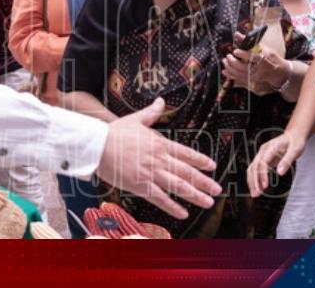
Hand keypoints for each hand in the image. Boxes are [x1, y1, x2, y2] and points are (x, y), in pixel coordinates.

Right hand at [96, 98, 221, 219]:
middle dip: (205, 182)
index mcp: (160, 144)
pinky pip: (160, 198)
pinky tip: (183, 214)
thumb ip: (152, 112)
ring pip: (178, 187)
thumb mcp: (136, 119)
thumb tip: (160, 100)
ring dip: (195, 195)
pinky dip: (172, 207)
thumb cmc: (115, 132)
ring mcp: (151, 173)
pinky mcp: (140, 185)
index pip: (186, 153)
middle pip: (187, 172)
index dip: (201, 160)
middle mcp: (159, 159)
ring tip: (208, 202)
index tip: (212, 166)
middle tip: (218, 189)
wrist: (97, 145)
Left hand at [222, 33, 288, 95]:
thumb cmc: (271, 58)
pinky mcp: (251, 80)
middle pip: (244, 67)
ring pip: (240, 74)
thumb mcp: (264, 48)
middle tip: (228, 56)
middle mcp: (260, 68)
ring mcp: (255, 76)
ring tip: (225, 61)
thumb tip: (237, 34)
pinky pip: (239, 79)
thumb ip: (249, 41)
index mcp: (265, 58)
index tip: (235, 51)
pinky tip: (225, 71)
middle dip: (233, 62)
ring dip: (230, 68)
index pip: (253, 56)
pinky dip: (231, 75)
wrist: (279, 73)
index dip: (243, 54)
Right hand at [246, 128, 306, 196]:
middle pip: (254, 167)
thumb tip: (280, 172)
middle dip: (254, 181)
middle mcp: (263, 151)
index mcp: (270, 147)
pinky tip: (257, 187)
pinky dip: (255, 179)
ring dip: (252, 181)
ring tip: (255, 193)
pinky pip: (255, 170)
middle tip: (257, 193)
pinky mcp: (263, 159)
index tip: (265, 185)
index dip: (262, 175)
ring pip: (252, 169)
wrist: (293, 135)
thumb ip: (287, 161)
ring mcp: (262, 155)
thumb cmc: (295, 141)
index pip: (262, 163)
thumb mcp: (295, 150)